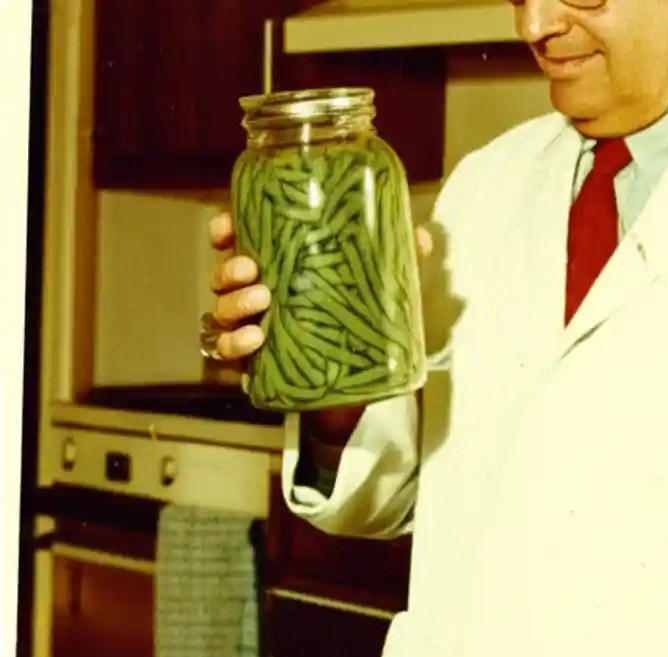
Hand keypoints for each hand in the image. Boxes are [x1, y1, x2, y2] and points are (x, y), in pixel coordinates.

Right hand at [207, 211, 436, 447]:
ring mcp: (253, 330)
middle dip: (230, 268)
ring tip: (263, 299)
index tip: (228, 229)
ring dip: (234, 302)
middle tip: (252, 268)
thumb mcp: (382, 293)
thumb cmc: (361, 328)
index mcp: (281, 270)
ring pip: (221, 310)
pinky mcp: (256, 364)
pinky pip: (228, 352)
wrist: (359, 392)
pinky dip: (235, 343)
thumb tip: (421, 236)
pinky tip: (256, 338)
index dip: (225, 231)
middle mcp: (259, 296)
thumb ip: (399, 263)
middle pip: (225, 275)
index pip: (240, 242)